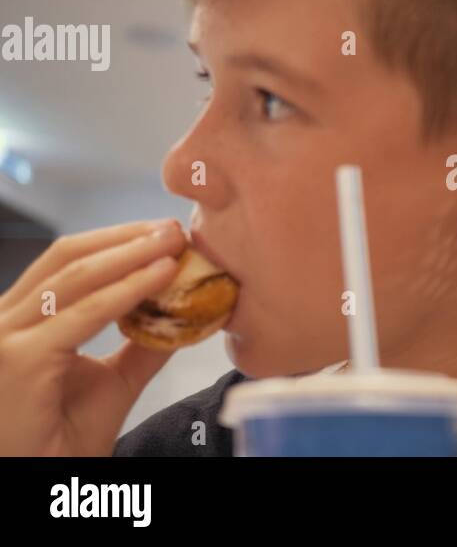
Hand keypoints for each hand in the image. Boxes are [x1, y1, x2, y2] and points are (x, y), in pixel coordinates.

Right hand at [0, 219, 184, 455]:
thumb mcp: (115, 379)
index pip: (69, 262)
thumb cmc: (64, 438)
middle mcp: (5, 320)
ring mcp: (6, 337)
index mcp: (21, 318)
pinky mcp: (21, 359)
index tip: (165, 233)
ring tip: (174, 242)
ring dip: (132, 254)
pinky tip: (162, 277)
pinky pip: (84, 315)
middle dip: (127, 238)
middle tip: (175, 228)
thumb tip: (186, 308)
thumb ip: (144, 343)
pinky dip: (128, 291)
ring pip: (76, 277)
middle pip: (69, 257)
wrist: (41, 481)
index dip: (118, 241)